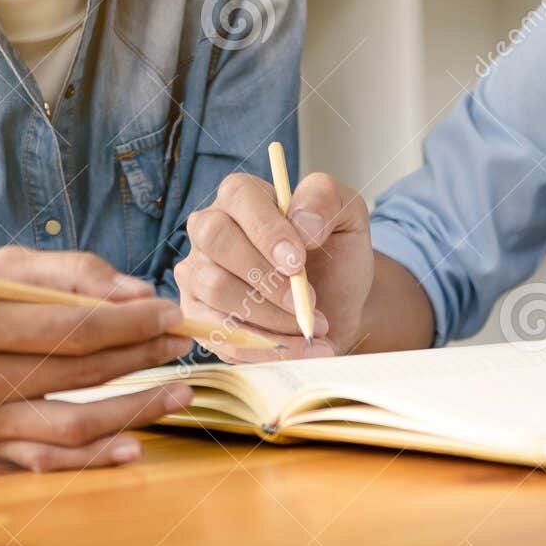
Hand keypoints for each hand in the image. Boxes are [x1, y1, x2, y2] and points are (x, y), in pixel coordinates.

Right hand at [0, 247, 194, 470]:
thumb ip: (68, 273)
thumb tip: (137, 293)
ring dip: (135, 411)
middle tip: (183, 345)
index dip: (129, 322)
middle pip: (78, 373)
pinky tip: (135, 444)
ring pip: (72, 426)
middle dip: (141, 357)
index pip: (69, 326)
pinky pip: (48, 460)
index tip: (169, 313)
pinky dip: (95, 457)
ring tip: (178, 392)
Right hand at [176, 171, 373, 361]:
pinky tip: (300, 349)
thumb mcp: (347, 218)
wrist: (337, 306)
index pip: (239, 197)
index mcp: (242, 196)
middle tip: (305, 302)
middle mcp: (210, 230)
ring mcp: (197, 273)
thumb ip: (326, 201)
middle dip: (264, 277)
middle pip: (215, 240)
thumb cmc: (336, 257)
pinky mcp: (197, 316)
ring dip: (269, 316)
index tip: (299, 262)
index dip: (267, 230)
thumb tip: (304, 224)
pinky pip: (218, 333)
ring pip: (215, 288)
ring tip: (311, 326)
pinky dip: (265, 347)